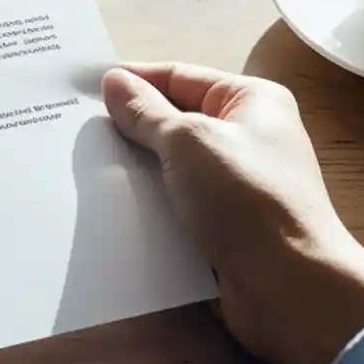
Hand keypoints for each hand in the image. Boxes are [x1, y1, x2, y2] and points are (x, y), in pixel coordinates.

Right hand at [102, 62, 363, 363]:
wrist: (290, 287)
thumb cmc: (245, 198)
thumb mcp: (187, 142)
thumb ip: (145, 112)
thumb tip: (114, 81)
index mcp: (251, 101)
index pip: (180, 76)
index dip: (132, 79)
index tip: (82, 87)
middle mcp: (247, 137)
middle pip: (173, 121)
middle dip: (128, 127)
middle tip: (73, 128)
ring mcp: (235, 184)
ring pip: (170, 167)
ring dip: (133, 170)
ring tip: (79, 166)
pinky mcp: (222, 225)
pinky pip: (175, 204)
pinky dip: (146, 204)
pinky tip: (107, 206)